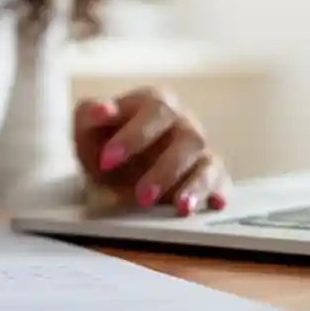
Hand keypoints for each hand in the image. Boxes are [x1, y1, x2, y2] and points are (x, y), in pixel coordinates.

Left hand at [74, 87, 230, 216]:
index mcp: (156, 103)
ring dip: (195, 186)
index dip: (134, 135)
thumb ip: (90, 114)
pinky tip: (215, 204)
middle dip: (165, 170)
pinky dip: (219, 192)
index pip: (155, 110)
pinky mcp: (208, 175)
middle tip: (141, 196)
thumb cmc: (104, 140)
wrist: (113, 164)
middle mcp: (183, 123)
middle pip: (187, 138)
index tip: (107, 160)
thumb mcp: (88, 128)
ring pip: (206, 163)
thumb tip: (101, 110)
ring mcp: (197, 150)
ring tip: (181, 207)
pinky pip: (220, 181)